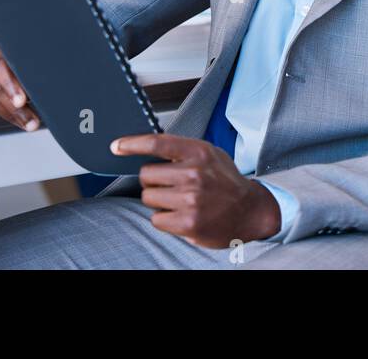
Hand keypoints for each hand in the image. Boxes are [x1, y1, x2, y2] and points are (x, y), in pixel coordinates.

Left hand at [111, 134, 281, 247]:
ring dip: (159, 201)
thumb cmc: (226, 182)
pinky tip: (182, 215)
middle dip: (153, 181)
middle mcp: (194, 174)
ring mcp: (191, 199)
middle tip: (171, 185)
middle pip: (146, 175)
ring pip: (149, 197)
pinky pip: (156, 219)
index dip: (132, 144)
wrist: (250, 211)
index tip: (116, 146)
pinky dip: (165, 219)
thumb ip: (183, 151)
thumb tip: (146, 149)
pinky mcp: (188, 223)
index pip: (157, 143)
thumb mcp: (211, 155)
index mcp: (199, 152)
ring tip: (180, 201)